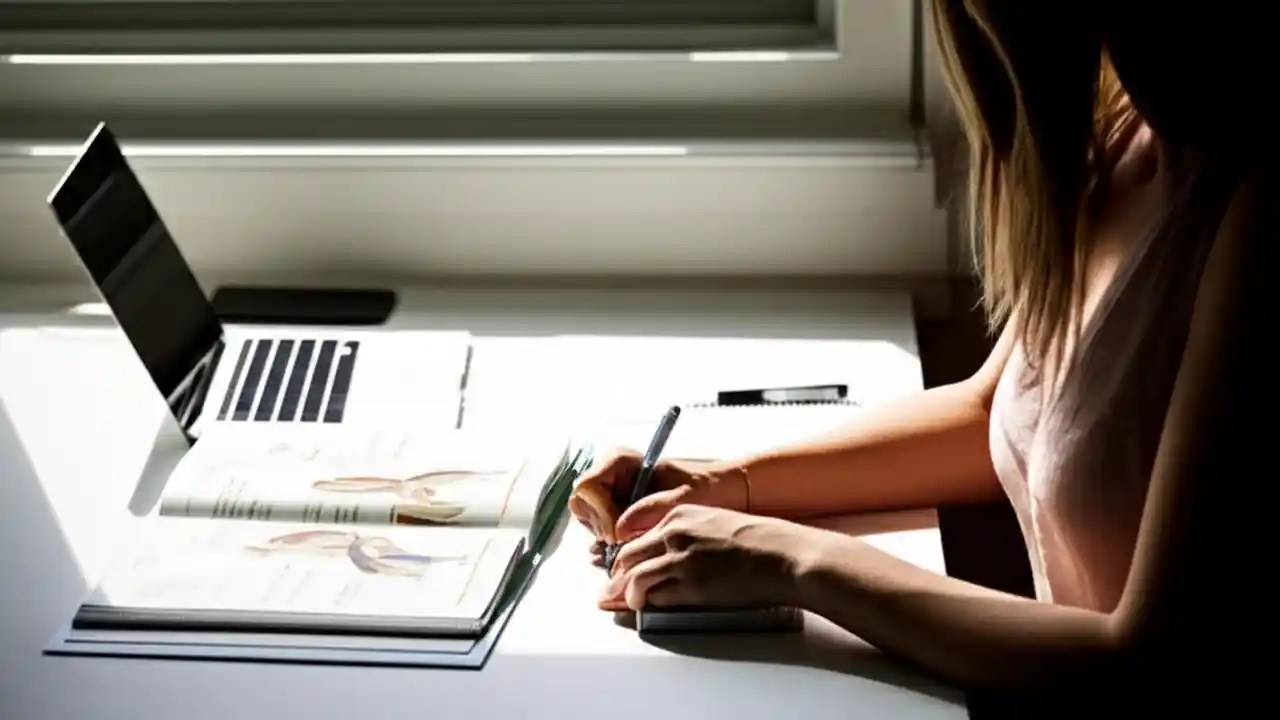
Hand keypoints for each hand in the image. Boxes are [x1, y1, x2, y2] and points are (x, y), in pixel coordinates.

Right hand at [569, 449, 745, 543]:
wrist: (723, 495)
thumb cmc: (706, 489)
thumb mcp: (682, 497)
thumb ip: (650, 509)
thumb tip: (618, 530)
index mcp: (619, 461)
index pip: (587, 487)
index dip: (600, 512)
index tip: (619, 532)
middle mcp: (610, 475)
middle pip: (582, 503)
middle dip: (600, 526)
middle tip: (623, 541)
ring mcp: (611, 495)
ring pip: (588, 520)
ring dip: (604, 538)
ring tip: (631, 544)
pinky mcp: (617, 513)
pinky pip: (600, 530)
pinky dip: (609, 545)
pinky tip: (624, 552)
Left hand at [597, 505, 806, 611]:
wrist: (783, 555)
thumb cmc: (758, 540)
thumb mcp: (714, 522)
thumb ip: (686, 533)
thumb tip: (666, 553)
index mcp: (679, 514)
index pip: (635, 534)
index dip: (623, 554)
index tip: (618, 565)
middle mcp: (674, 533)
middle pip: (628, 556)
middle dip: (616, 575)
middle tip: (610, 589)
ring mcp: (680, 560)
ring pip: (635, 578)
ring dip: (626, 593)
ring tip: (624, 602)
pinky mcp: (690, 586)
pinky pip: (656, 597)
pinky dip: (646, 603)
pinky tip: (644, 607)